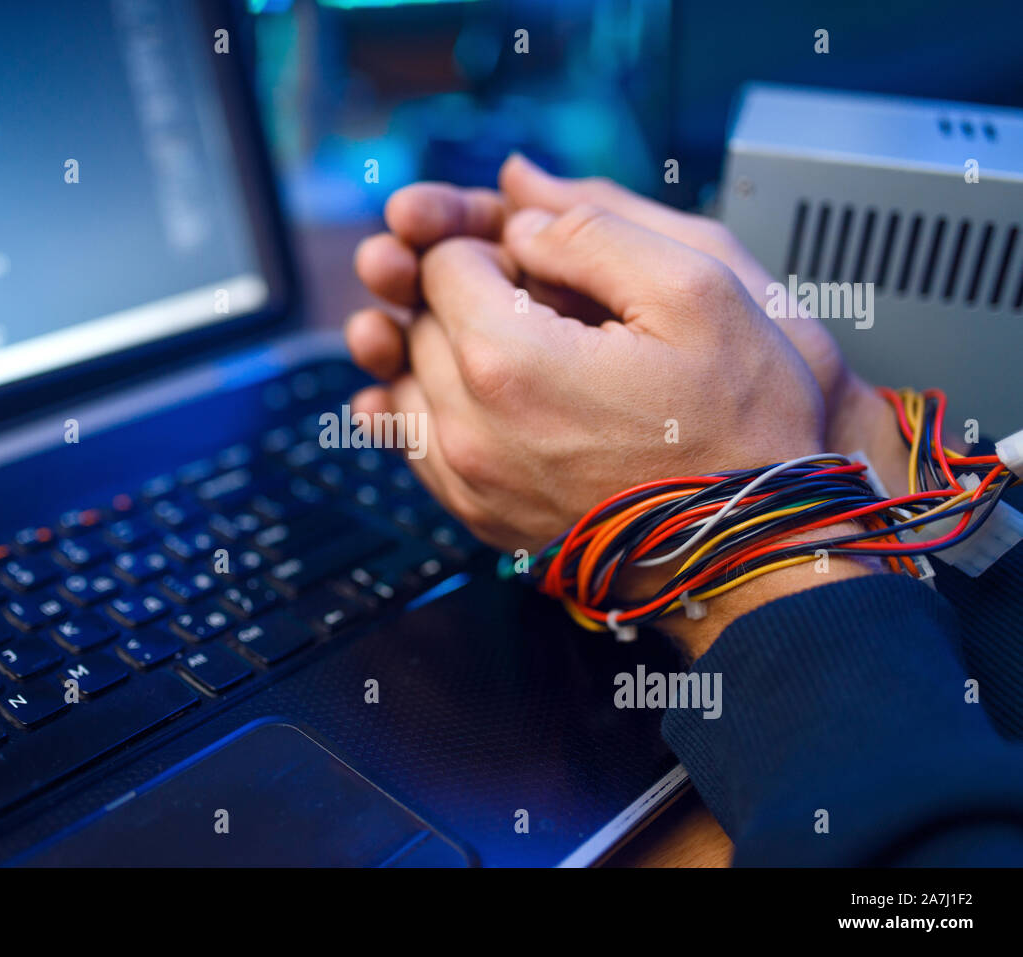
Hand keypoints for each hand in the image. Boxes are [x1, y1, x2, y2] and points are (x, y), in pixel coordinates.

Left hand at [353, 201, 826, 548]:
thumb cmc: (739, 431)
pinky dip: (434, 409)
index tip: (535, 262)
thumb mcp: (698, 290)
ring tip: (507, 345)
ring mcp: (467, 481)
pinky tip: (475, 396)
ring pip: (406, 381)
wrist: (750, 550)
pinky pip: (417, 445)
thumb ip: (594, 231)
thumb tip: (521, 218)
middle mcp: (468, 426)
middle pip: (420, 320)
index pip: (441, 261)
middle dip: (465, 296)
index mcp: (508, 359)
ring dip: (442, 352)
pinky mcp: (476, 517)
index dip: (490, 245)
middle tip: (531, 300)